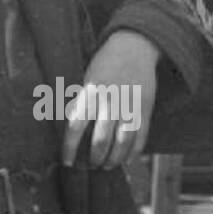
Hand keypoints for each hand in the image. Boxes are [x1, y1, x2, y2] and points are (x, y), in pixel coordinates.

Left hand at [61, 30, 158, 169]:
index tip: (67, 162)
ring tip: (108, 166)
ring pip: (122, 143)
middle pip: (101, 141)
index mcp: (90, 93)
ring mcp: (130, 107)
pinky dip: (133, 152)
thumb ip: (80, 104)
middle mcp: (110, 102)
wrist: (134, 48)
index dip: (70, 148)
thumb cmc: (105, 65)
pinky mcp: (145, 109)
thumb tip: (70, 132)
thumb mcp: (87, 81)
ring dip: (114, 159)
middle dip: (95, 158)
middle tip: (91, 165)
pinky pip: (140, 138)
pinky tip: (126, 160)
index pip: (75, 127)